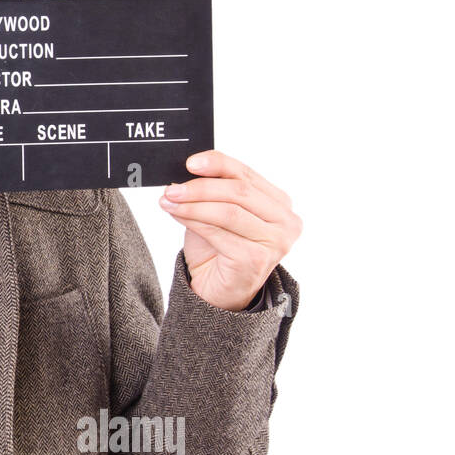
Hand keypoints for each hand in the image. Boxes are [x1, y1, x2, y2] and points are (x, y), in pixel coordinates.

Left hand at [157, 150, 301, 310]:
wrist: (218, 292)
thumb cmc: (219, 250)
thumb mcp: (217, 213)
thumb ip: (213, 192)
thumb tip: (188, 171)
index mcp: (279, 203)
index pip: (246, 174)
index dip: (218, 164)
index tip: (190, 162)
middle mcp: (285, 221)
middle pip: (239, 191)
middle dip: (201, 187)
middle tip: (172, 187)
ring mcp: (274, 242)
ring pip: (228, 211)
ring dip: (193, 204)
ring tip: (168, 200)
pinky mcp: (256, 259)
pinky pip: (218, 232)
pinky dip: (193, 220)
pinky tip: (176, 214)